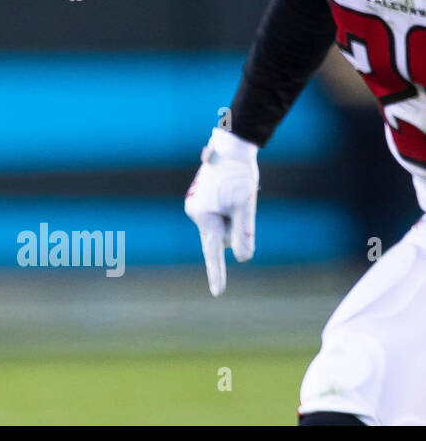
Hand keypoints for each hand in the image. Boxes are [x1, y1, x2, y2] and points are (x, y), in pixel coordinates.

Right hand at [185, 127, 258, 296]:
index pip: (213, 251)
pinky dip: (227, 210)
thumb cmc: (238, 176)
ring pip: (221, 225)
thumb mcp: (246, 207)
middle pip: (221, 235)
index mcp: (203, 216)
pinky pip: (218, 215)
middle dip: (233, 226)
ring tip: (236, 193)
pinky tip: (230, 191)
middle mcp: (194, 212)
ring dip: (231, 217)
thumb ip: (244, 234)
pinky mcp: (201, 199)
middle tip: (241, 201)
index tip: (218, 293)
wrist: (231, 147)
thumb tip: (242, 258)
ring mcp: (196, 205)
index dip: (217, 273)